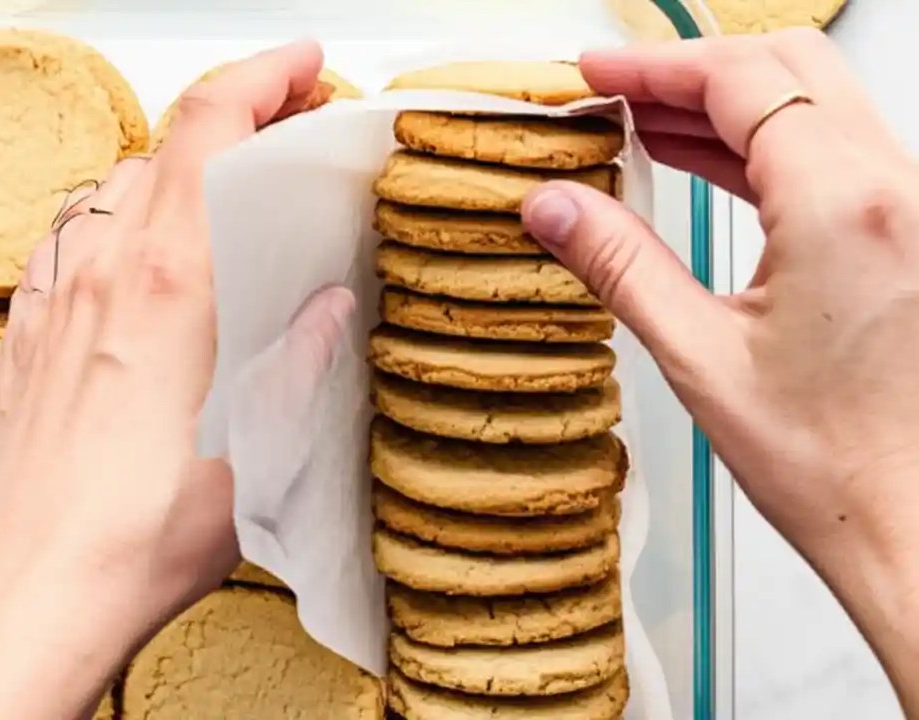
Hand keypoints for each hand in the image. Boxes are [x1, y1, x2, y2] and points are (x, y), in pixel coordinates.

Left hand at [0, 40, 354, 719]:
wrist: (28, 601)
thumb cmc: (131, 544)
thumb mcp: (261, 456)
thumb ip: (300, 364)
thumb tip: (326, 307)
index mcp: (165, 283)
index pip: (210, 127)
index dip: (261, 76)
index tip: (299, 64)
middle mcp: (97, 273)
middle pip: (163, 147)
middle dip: (229, 119)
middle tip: (278, 132)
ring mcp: (49, 301)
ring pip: (110, 189)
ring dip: (167, 170)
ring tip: (212, 195)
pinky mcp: (21, 339)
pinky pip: (65, 242)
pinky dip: (109, 222)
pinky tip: (127, 261)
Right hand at [521, 29, 918, 710]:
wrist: (911, 524)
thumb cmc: (837, 464)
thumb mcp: (700, 357)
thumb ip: (620, 264)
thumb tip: (557, 209)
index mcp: (841, 207)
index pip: (740, 81)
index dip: (653, 68)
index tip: (597, 75)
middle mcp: (894, 192)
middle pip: (786, 68)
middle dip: (691, 71)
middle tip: (616, 92)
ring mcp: (910, 210)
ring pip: (815, 103)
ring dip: (727, 106)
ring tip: (645, 127)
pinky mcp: (908, 234)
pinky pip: (833, 152)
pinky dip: (765, 145)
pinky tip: (708, 165)